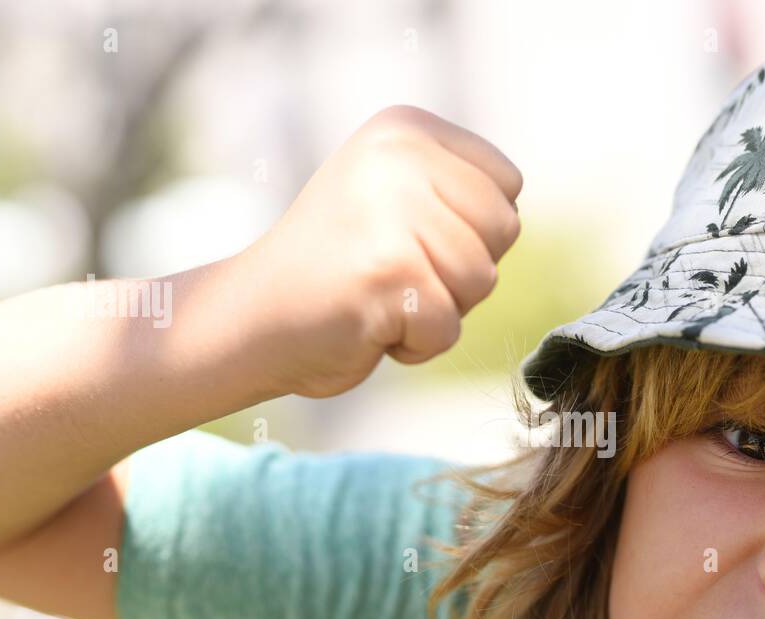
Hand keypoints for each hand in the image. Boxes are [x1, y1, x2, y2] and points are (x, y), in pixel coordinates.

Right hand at [239, 104, 522, 397]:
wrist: (252, 318)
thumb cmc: (335, 267)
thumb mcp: (393, 194)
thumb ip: (453, 190)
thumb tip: (512, 211)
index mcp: (405, 128)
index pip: (507, 184)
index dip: (474, 230)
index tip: (411, 238)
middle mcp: (398, 158)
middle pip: (504, 230)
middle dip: (463, 271)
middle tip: (395, 272)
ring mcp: (392, 215)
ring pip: (481, 281)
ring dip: (439, 308)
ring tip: (381, 295)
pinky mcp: (388, 275)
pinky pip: (447, 329)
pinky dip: (415, 344)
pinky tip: (369, 324)